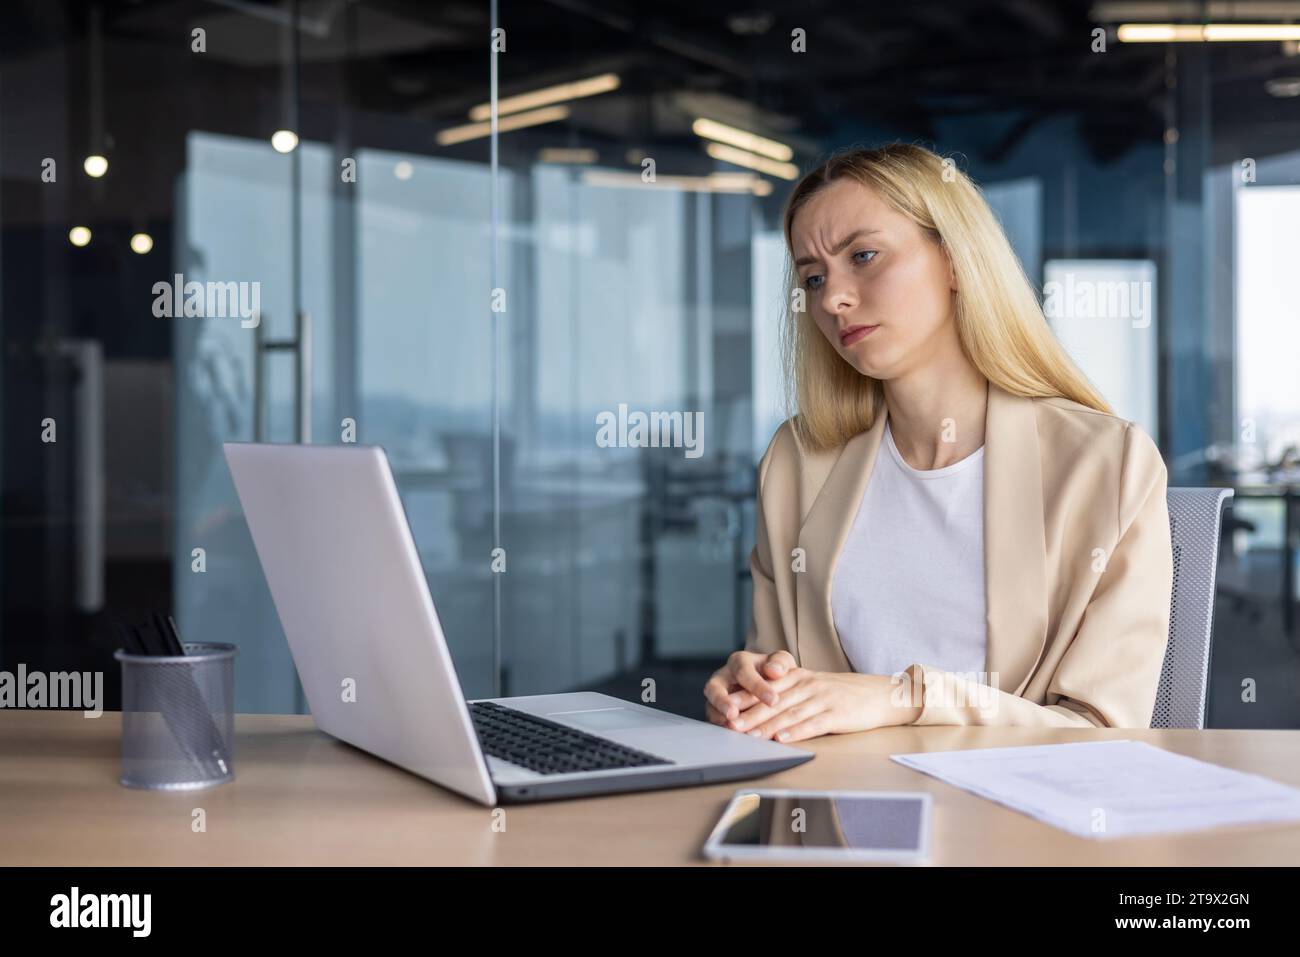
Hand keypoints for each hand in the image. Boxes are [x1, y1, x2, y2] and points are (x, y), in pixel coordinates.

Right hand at [703, 650, 797, 728]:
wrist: (773, 685)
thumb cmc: (776, 673)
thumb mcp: (781, 663)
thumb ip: (780, 663)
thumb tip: (775, 671)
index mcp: (739, 662)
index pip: (743, 671)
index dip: (757, 686)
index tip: (773, 700)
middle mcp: (723, 678)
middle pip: (714, 688)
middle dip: (723, 702)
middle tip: (733, 715)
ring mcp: (717, 698)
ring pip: (711, 708)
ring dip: (720, 719)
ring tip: (732, 729)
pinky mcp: (716, 715)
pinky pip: (715, 723)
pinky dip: (724, 730)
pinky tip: (736, 739)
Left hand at [726, 668, 922, 741]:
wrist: (880, 694)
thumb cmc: (844, 694)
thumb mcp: (814, 687)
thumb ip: (790, 693)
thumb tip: (760, 709)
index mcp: (800, 677)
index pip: (766, 687)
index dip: (744, 697)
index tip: (724, 707)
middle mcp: (808, 685)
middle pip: (774, 702)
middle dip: (749, 714)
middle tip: (729, 725)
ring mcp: (823, 699)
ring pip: (790, 713)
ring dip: (768, 726)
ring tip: (749, 737)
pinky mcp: (837, 714)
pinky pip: (814, 724)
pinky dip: (797, 732)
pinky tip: (783, 740)